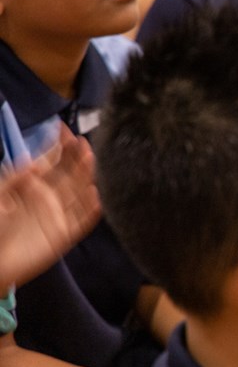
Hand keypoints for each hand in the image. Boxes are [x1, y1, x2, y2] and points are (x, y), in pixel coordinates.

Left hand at [0, 125, 100, 288]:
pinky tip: (96, 197)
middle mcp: (48, 198)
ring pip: (78, 193)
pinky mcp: (63, 236)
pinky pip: (82, 222)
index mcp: (31, 186)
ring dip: (86, 176)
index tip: (64, 129)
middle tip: (81, 142)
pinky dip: (91, 210)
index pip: (50, 161)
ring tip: (90, 159)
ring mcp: (58, 216)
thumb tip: (34, 163)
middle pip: (68, 174)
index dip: (57, 145)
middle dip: (75, 157)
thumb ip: (12, 179)